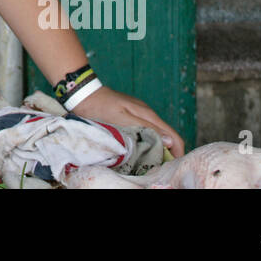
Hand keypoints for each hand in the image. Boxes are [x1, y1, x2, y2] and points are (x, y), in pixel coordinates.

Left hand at [68, 86, 184, 157]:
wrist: (83, 93)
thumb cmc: (100, 107)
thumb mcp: (123, 119)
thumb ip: (146, 128)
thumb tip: (169, 141)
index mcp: (148, 115)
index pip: (173, 135)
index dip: (177, 152)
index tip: (173, 166)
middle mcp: (147, 114)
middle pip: (166, 136)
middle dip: (168, 152)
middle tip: (160, 167)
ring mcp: (138, 114)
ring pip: (155, 134)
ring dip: (157, 148)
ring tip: (150, 162)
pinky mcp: (129, 115)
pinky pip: (144, 130)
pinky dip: (146, 141)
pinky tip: (139, 149)